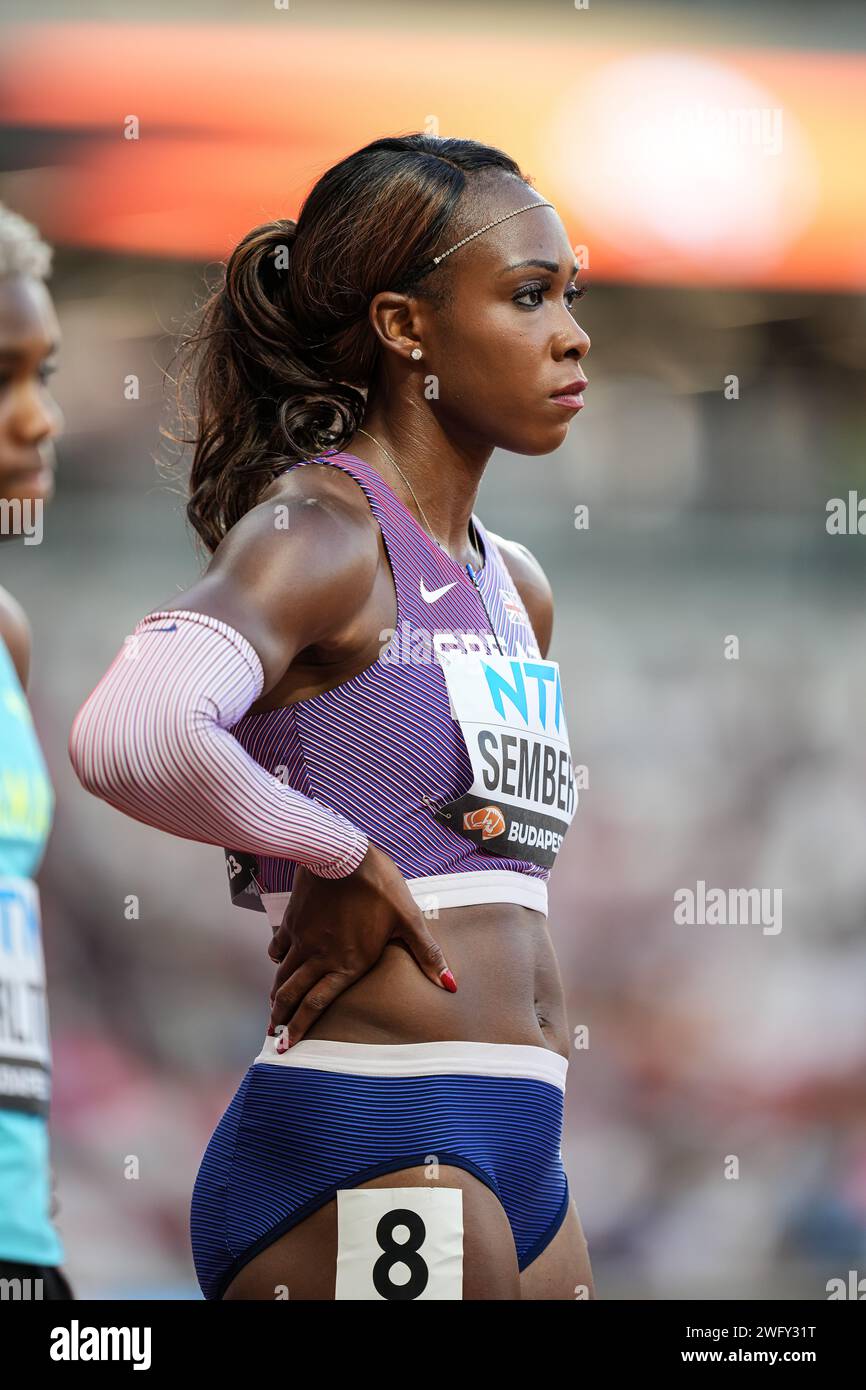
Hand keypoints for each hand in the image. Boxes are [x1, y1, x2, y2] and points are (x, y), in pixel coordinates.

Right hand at [267, 841, 456, 1045]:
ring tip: (273, 1007)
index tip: (286, 1045)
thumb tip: (451, 984)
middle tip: (271, 1035)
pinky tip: (277, 960)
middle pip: (292, 994)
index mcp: (348, 964)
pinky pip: (279, 946)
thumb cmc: (379, 886)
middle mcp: (320, 957)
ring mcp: (303, 939)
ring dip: (276, 993)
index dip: (300, 1027)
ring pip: (283, 974)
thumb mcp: (408, 919)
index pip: (317, 1004)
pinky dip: (276, 958)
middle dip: (280, 1018)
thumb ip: (427, 953)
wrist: (341, 855)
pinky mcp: (293, 920)